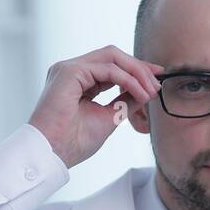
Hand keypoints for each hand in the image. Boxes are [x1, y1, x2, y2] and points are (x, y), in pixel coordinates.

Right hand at [27, 45, 163, 167]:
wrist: (52, 154)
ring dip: (136, 72)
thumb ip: (124, 101)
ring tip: (150, 91)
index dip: (135, 69)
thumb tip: (145, 92)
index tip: (156, 78)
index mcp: (77, 80)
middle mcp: (72, 70)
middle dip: (139, 67)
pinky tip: (139, 94)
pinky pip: (108, 69)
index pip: (110, 65)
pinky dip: (128, 80)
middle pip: (113, 55)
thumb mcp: (109, 117)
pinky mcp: (70, 71)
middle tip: (157, 83)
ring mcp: (69, 68)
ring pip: (112, 57)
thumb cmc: (73, 142)